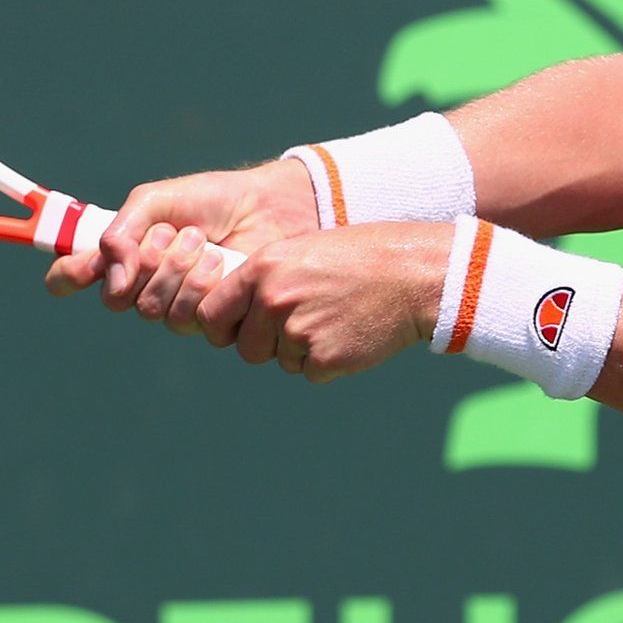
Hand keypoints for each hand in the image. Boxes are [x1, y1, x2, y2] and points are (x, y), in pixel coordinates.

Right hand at [43, 160, 317, 328]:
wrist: (268, 206)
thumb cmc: (211, 199)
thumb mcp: (156, 201)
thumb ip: (122, 232)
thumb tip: (112, 282)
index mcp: (122, 253)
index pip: (74, 276)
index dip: (69, 276)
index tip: (81, 267)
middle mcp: (143, 284)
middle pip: (117, 299)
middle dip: (145, 262)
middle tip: (172, 234)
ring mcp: (174, 305)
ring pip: (152, 310)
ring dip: (176, 271)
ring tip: (202, 243)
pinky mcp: (210, 319)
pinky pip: (189, 319)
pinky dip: (202, 286)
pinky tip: (221, 263)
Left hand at [192, 222, 450, 382]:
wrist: (411, 274)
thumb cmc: (359, 258)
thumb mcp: (301, 251)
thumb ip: (265, 280)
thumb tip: (233, 313)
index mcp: (262, 269)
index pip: (211, 314)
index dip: (223, 326)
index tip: (236, 329)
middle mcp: (274, 301)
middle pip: (246, 348)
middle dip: (267, 344)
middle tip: (302, 325)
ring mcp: (298, 332)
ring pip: (282, 360)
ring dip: (302, 350)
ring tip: (335, 318)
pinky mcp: (324, 359)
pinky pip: (311, 372)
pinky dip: (328, 361)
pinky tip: (349, 333)